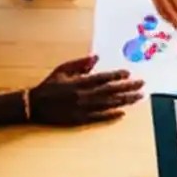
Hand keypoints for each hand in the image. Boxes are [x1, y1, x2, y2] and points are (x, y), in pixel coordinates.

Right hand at [29, 55, 144, 125]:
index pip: (102, 78)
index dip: (117, 75)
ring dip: (125, 101)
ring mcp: (82, 108)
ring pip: (108, 104)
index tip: (129, 73)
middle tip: (142, 84)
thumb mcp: (62, 70)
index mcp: (79, 82)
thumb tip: (96, 57)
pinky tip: (123, 113)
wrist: (34, 106)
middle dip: (128, 87)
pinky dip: (111, 116)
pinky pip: (99, 117)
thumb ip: (79, 63)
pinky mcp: (80, 119)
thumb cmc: (49, 85)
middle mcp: (83, 96)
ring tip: (139, 97)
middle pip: (110, 91)